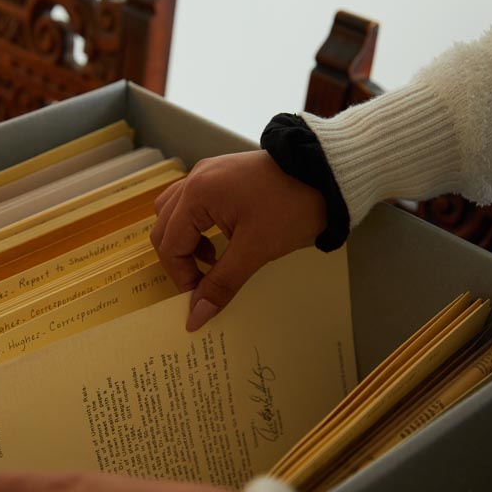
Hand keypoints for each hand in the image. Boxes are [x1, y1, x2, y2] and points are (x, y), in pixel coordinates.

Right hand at [150, 150, 326, 330]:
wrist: (326, 174)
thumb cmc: (290, 209)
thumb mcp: (255, 251)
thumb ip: (221, 284)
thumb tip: (195, 317)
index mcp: (197, 194)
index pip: (170, 244)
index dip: (182, 277)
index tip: (202, 298)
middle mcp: (195, 179)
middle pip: (164, 228)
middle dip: (181, 261)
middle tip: (205, 283)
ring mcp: (208, 174)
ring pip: (175, 214)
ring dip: (187, 243)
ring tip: (215, 260)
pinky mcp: (222, 176)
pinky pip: (194, 204)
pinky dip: (198, 227)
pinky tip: (222, 240)